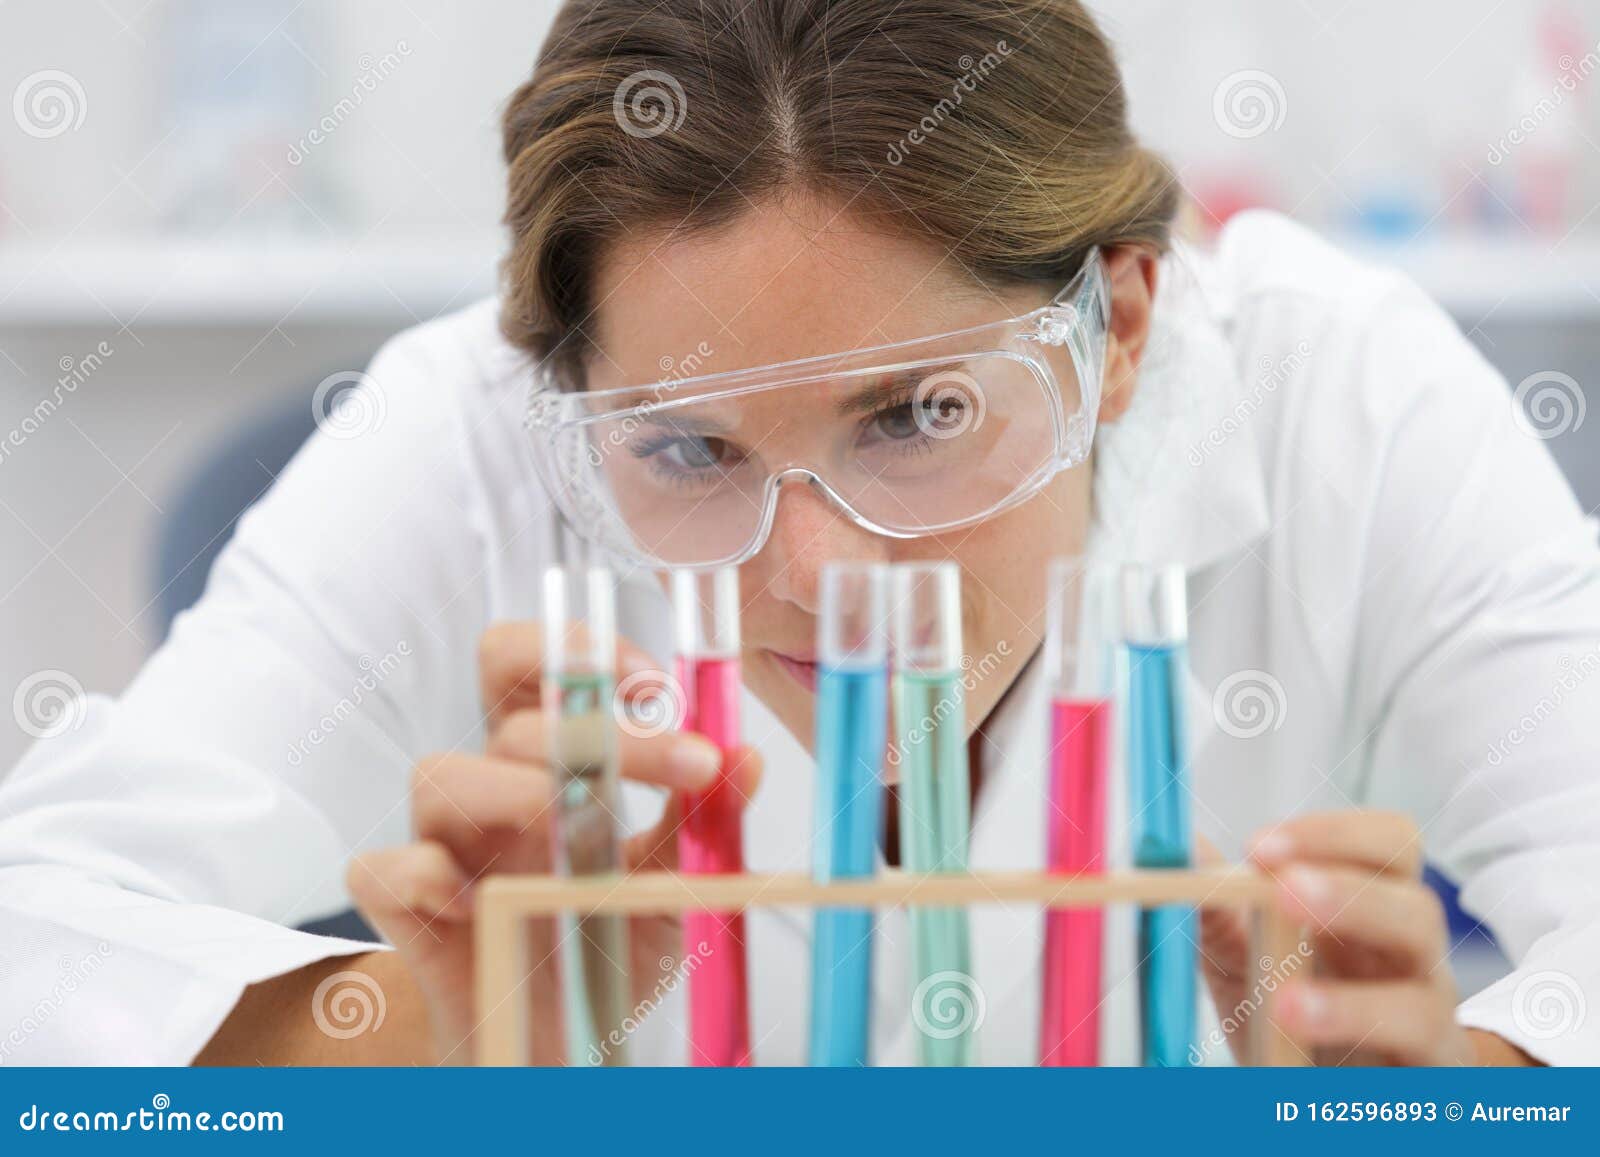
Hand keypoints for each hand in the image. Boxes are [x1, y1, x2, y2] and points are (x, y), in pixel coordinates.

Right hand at [347, 622, 760, 1063]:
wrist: (558, 1048)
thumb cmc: (604, 944)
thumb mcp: (669, 884)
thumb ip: (701, 823)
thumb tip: (748, 757)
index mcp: (543, 765)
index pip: (527, 663)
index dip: (576, 648)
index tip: (657, 684)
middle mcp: (490, 793)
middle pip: (510, 720)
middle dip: (598, 730)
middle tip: (681, 763)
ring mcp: (443, 848)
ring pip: (436, 775)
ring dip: (516, 791)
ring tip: (578, 830)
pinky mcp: (407, 913)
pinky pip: (383, 869)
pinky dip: (426, 874)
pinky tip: (485, 903)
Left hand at [1201, 810, 1521, 1064]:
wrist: (1339, 1096)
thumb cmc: (1297, 1013)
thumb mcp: (1246, 958)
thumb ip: (1218, 909)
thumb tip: (1185, 846)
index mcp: (1371, 911)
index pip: (1384, 848)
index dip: (1331, 837)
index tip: (1257, 847)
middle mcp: (1411, 962)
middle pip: (1418, 912)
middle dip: (1352, 896)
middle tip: (1286, 892)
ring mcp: (1429, 1029)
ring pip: (1425, 1008)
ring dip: (1352, 1004)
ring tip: (1284, 1002)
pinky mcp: (1426, 1089)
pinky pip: (1413, 1080)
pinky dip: (1364, 1075)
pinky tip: (1316, 1075)